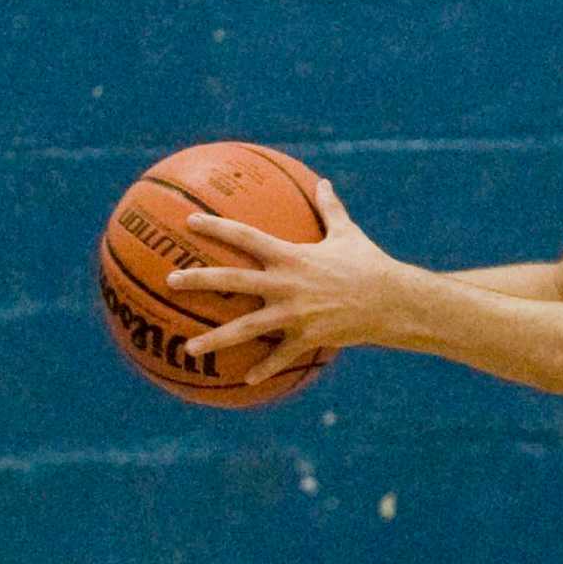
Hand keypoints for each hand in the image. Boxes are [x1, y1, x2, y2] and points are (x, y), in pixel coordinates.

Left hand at [169, 179, 407, 383]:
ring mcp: (294, 314)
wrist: (392, 302)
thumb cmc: (370, 264)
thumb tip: (325, 183)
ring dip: (215, 339)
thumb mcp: (348, 234)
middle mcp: (285, 284)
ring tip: (189, 349)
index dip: (216, 227)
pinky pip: (281, 357)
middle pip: (233, 280)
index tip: (188, 222)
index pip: (245, 236)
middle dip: (198, 280)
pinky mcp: (307, 338)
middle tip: (170, 281)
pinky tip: (246, 380)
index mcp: (290, 256)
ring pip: (246, 327)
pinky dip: (265, 368)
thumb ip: (331, 209)